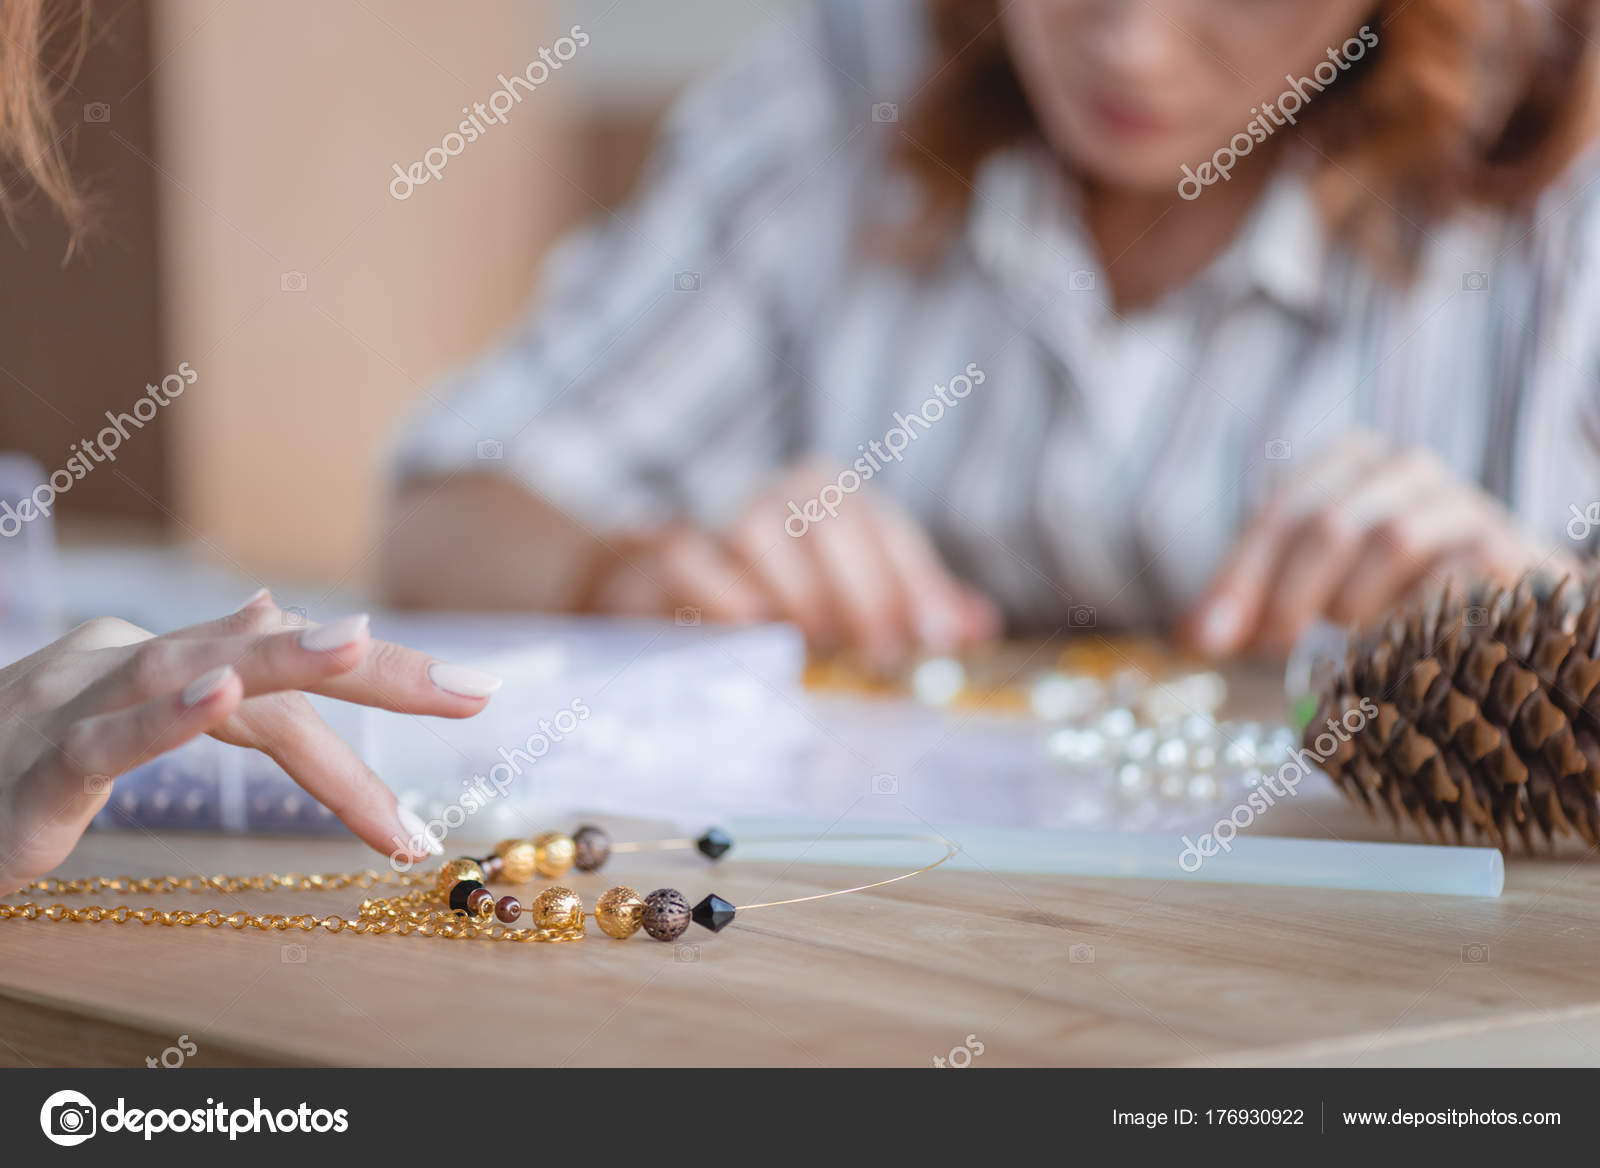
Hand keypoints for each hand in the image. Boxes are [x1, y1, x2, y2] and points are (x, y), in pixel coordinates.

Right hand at [0, 591, 502, 890]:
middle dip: (372, 669)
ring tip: (358, 644)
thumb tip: (268, 608)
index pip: (295, 669)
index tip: (477, 693)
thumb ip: (204, 668)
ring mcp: (82, 701)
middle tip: (468, 688)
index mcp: (170, 659)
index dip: (386, 677)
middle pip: (267, 652)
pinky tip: (218, 696)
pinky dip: (162, 716)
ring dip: (279, 656)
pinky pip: (105, 738)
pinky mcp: (38, 763)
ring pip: (191, 668)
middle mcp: (133, 660)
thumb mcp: (126, 706)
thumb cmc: (29, 749)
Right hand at [589, 461, 999, 667]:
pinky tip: (755, 633)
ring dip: (797, 592)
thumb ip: (912, 605)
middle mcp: (776, 497)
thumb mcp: (851, 598)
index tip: (935, 636)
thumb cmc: (777, 598)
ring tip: (818, 646)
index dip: (914, 578)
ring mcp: (717, 522)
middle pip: (827, 515)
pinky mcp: (666, 561)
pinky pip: (690, 560)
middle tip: (883, 653)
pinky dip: (724, 596)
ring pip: (758, 531)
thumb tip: (977, 625)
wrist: (666, 593)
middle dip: (864, 587)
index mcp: (828, 497)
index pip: (880, 522)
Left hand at [1181, 433, 1579, 656]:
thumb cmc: (1391, 590)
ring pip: (1388, 540)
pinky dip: (1410, 616)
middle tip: (1268, 650)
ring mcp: (1460, 501)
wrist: (1505, 601)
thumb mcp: (1315, 585)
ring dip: (1351, 603)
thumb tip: (1190, 637)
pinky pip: (1448, 577)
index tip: (1206, 639)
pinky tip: (1395, 644)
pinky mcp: (1503, 545)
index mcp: (1348, 462)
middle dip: (1284, 596)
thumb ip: (1253, 603)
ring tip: (1344, 635)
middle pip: (1326, 524)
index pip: (1279, 513)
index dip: (1237, 578)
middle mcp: (1404, 467)